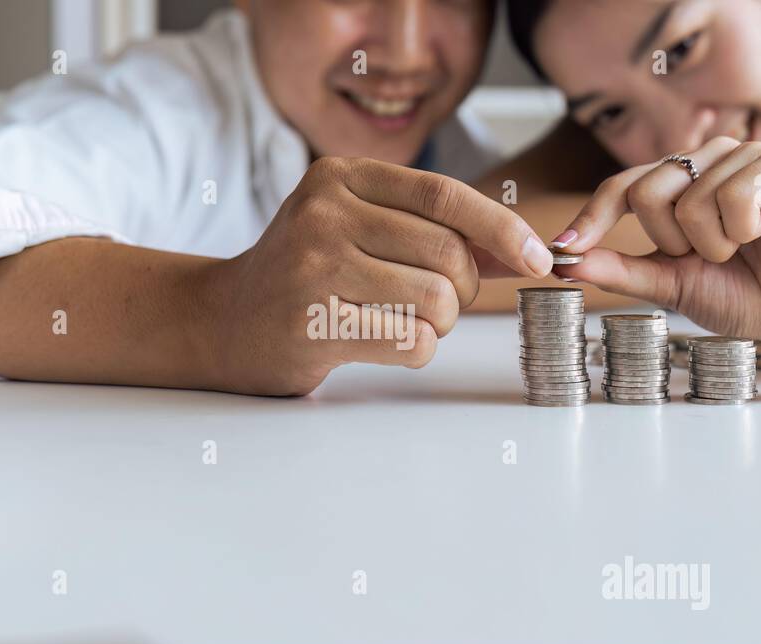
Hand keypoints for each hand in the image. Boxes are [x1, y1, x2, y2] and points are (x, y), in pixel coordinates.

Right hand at [212, 157, 552, 395]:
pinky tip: (385, 342)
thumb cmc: (305, 274)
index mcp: (339, 177)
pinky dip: (418, 349)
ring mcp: (314, 267)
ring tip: (404, 320)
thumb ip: (431, 229)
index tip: (537, 256)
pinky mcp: (312, 324)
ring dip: (439, 322)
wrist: (222, 321)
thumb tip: (520, 246)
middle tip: (438, 300)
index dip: (501, 227)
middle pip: (447, 253)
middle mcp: (324, 214)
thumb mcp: (357, 227)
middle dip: (463, 288)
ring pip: (435, 299)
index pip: (443, 195)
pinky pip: (411, 341)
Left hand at [551, 137, 760, 348]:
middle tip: (712, 256)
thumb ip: (620, 270)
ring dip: (715, 244)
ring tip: (745, 246)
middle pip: (648, 192)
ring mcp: (747, 156)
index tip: (562, 249)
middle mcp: (709, 159)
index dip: (591, 218)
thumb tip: (564, 262)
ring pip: (692, 200)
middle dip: (672, 242)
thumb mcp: (670, 283)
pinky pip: (734, 195)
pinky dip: (744, 229)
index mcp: (680, 181)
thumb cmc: (743, 292)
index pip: (622, 187)